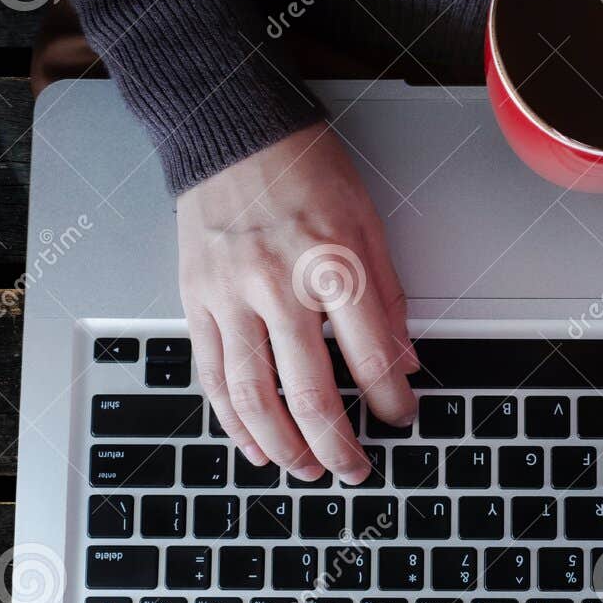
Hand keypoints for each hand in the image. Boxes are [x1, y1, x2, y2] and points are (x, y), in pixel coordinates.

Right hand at [177, 124, 416, 484]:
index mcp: (332, 264)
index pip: (370, 357)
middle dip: (337, 444)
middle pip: (309, 391)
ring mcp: (229, 297)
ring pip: (253, 396)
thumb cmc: (307, 171)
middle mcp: (277, 285)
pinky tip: (256, 446)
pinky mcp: (196, 302)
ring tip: (309, 470)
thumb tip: (406, 365)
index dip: (391, 401)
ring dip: (284, 446)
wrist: (232, 132)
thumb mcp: (369, 226)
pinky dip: (233, 422)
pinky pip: (212, 376)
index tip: (402, 418)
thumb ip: (389, 300)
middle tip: (356, 469)